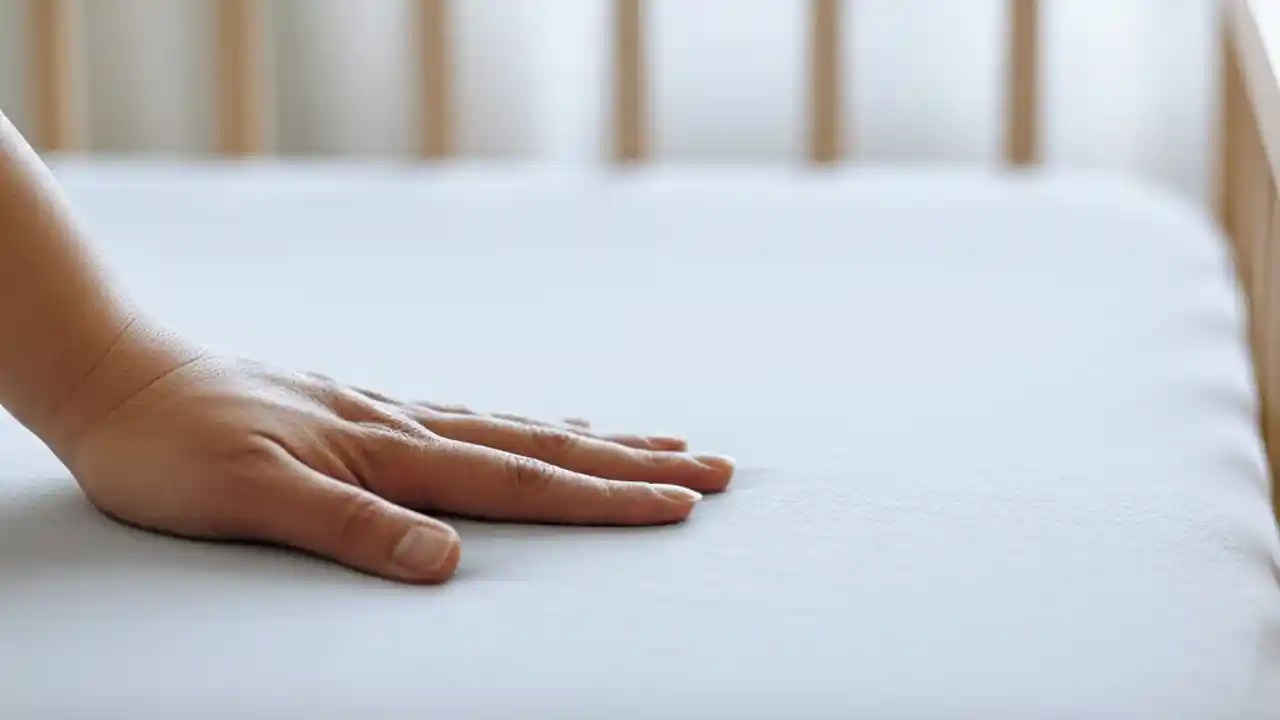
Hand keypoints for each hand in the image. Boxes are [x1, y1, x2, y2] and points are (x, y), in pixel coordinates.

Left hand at [57, 353, 734, 583]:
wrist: (121, 381)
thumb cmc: (174, 448)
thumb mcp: (250, 497)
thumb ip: (351, 527)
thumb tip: (448, 561)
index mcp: (390, 449)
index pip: (519, 481)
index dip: (603, 497)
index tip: (678, 503)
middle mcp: (406, 425)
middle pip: (543, 445)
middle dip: (634, 462)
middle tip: (714, 466)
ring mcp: (391, 415)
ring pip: (517, 427)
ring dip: (596, 440)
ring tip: (659, 443)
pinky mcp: (368, 415)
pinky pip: (475, 421)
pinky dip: (529, 429)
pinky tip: (541, 427)